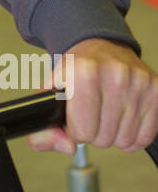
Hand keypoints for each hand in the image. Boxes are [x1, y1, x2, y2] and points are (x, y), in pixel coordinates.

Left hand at [27, 38, 157, 154]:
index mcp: (83, 72)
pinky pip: (145, 136)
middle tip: (90, 114)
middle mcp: (114, 74)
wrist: (100, 45)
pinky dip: (133, 135)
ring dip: (113, 134)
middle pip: (103, 139)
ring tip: (105, 113)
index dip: (74, 130)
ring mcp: (138, 82)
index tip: (74, 117)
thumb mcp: (49, 93)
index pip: (82, 132)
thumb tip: (66, 146)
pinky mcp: (155, 90)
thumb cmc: (75, 70)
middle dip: (93, 133)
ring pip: (125, 140)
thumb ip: (44, 128)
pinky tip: (122, 119)